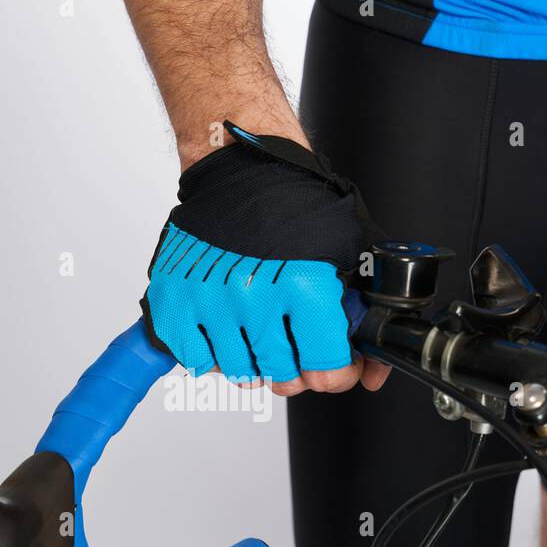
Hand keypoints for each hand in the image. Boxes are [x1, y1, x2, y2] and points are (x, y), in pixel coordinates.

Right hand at [142, 122, 390, 396]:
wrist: (242, 170)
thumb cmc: (295, 208)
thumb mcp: (350, 253)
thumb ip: (364, 316)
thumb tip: (371, 375)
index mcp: (304, 285)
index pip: (325, 370)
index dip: (335, 374)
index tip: (332, 367)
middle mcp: (255, 297)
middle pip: (282, 376)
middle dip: (293, 365)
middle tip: (291, 340)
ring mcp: (210, 303)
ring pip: (240, 373)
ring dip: (253, 358)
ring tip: (257, 325)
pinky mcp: (174, 304)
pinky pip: (197, 361)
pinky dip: (211, 351)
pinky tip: (225, 325)